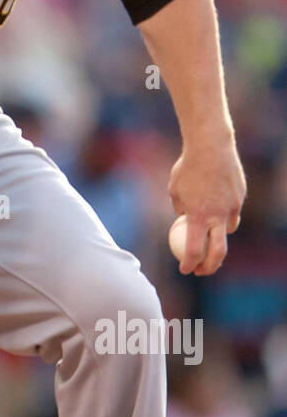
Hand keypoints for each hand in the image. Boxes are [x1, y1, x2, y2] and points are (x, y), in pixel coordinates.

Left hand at [167, 136, 245, 275]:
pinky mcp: (241, 198)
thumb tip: (182, 222)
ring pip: (228, 231)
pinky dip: (225, 216)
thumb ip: (180, 209)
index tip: (184, 269)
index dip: (189, 264)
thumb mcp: (175, 190)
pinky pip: (233, 213)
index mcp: (198, 216)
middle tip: (201, 270)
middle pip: (218, 252)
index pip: (193, 250)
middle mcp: (217, 215)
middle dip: (210, 266)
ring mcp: (232, 207)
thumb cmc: (187, 167)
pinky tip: (217, 209)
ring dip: (219, 237)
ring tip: (208, 235)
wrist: (210, 146)